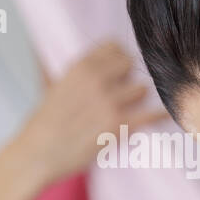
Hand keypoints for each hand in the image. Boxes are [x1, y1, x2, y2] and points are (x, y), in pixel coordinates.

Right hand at [15, 41, 167, 182]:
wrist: (36, 154)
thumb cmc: (42, 125)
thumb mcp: (53, 87)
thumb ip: (73, 74)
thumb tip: (84, 61)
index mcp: (79, 67)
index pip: (113, 46)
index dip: (119, 57)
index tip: (121, 68)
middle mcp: (95, 80)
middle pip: (131, 64)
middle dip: (130, 76)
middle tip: (127, 89)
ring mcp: (108, 102)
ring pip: (142, 89)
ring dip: (139, 99)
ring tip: (134, 108)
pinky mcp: (118, 126)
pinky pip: (150, 115)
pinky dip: (159, 115)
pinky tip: (164, 115)